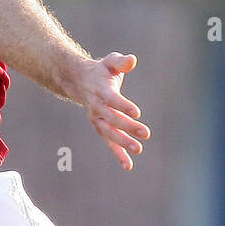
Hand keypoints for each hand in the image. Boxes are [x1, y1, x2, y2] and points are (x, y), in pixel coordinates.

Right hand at [77, 53, 150, 170]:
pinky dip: (118, 154)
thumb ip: (121, 61)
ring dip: (123, 143)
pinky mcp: (100, 128)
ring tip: (138, 149)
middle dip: (127, 127)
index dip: (123, 105)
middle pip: (112, 119)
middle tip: (145, 133)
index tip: (137, 112)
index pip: (112, 99)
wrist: (79, 82)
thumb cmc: (101, 71)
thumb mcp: (110, 62)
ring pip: (109, 133)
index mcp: (100, 90)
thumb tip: (132, 60)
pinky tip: (128, 165)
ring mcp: (97, 119)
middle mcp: (97, 107)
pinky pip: (109, 142)